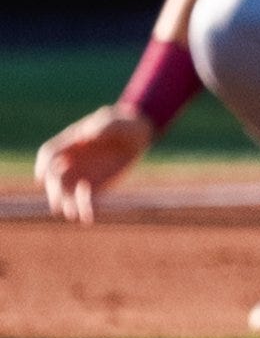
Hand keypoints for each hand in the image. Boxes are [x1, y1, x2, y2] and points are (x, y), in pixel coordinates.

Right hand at [39, 106, 150, 225]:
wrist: (139, 133)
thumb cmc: (124, 123)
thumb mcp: (116, 120)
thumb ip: (103, 125)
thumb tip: (87, 135)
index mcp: (71, 141)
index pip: (49, 154)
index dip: (42, 166)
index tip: (43, 178)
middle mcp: (73, 160)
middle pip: (54, 178)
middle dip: (55, 190)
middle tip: (61, 201)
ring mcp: (83, 174)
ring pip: (66, 193)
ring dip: (67, 204)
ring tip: (74, 213)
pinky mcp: (97, 186)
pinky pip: (87, 200)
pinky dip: (84, 209)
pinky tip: (88, 218)